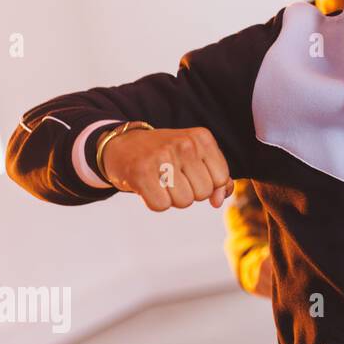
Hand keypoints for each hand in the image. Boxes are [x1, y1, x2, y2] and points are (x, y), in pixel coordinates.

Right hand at [101, 127, 233, 211]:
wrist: (123, 145)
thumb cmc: (167, 156)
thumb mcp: (197, 158)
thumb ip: (217, 179)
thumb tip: (218, 201)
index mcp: (202, 138)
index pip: (220, 179)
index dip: (207, 184)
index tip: (190, 174)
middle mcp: (185, 144)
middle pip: (202, 193)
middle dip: (190, 192)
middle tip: (172, 178)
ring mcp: (163, 156)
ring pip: (184, 202)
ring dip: (172, 199)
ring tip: (160, 181)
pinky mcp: (141, 172)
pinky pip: (161, 206)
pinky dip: (155, 203)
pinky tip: (148, 187)